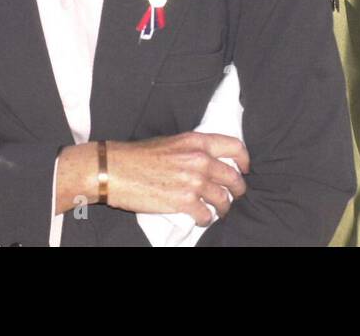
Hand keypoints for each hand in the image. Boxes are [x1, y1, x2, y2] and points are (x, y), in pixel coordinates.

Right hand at [59, 133, 248, 225]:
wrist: (115, 169)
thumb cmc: (139, 155)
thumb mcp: (171, 142)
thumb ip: (193, 149)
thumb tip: (209, 159)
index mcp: (197, 141)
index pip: (235, 147)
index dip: (244, 160)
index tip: (244, 169)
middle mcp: (199, 159)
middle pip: (233, 177)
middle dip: (238, 189)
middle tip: (234, 195)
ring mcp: (193, 181)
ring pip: (224, 199)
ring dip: (223, 207)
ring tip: (218, 211)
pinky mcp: (183, 202)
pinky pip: (206, 215)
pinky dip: (205, 219)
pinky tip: (200, 218)